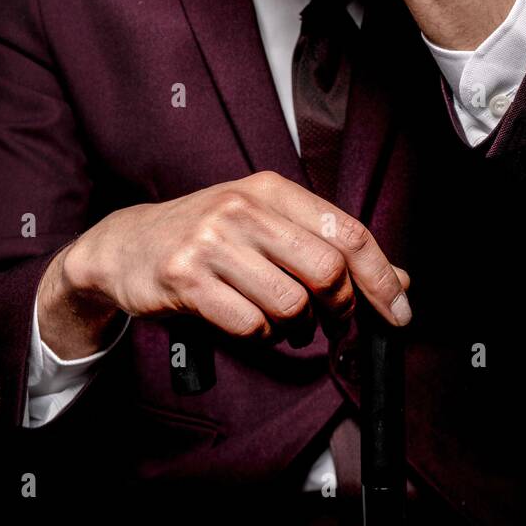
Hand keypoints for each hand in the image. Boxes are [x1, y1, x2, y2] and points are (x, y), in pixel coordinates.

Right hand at [41, 171, 410, 358]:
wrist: (126, 246)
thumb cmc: (208, 236)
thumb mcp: (267, 226)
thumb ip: (328, 247)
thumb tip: (398, 280)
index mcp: (271, 189)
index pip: (347, 231)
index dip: (381, 276)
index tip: (399, 312)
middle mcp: (243, 207)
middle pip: (326, 269)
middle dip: (340, 308)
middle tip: (333, 322)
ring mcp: (211, 241)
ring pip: (291, 303)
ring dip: (298, 329)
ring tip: (285, 325)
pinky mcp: (185, 278)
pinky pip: (250, 325)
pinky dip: (261, 337)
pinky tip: (250, 325)